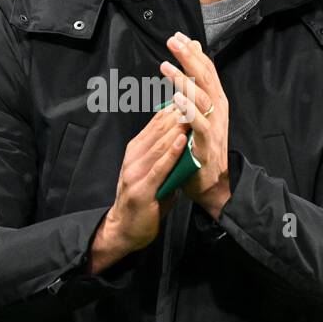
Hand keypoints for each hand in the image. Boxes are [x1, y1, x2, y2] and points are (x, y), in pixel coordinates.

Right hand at [88, 105, 186, 273]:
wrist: (125, 229)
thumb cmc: (145, 200)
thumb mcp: (155, 171)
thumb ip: (165, 154)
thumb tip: (183, 134)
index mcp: (136, 150)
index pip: (157, 123)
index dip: (176, 106)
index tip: (193, 91)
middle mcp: (133, 157)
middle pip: (159, 129)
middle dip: (179, 111)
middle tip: (197, 94)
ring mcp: (135, 172)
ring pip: (159, 144)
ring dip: (178, 127)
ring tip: (194, 112)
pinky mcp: (141, 189)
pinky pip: (159, 167)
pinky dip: (172, 153)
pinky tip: (183, 140)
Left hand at [161, 31, 230, 218]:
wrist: (212, 183)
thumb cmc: (201, 146)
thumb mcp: (199, 115)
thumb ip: (195, 90)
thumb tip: (189, 65)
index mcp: (216, 101)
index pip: (206, 70)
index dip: (193, 53)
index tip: (179, 37)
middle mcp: (219, 110)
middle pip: (205, 78)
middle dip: (189, 58)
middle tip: (173, 41)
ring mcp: (214, 126)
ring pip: (202, 98)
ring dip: (184, 81)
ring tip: (166, 67)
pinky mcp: (207, 144)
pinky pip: (199, 124)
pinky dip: (189, 110)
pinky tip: (176, 99)